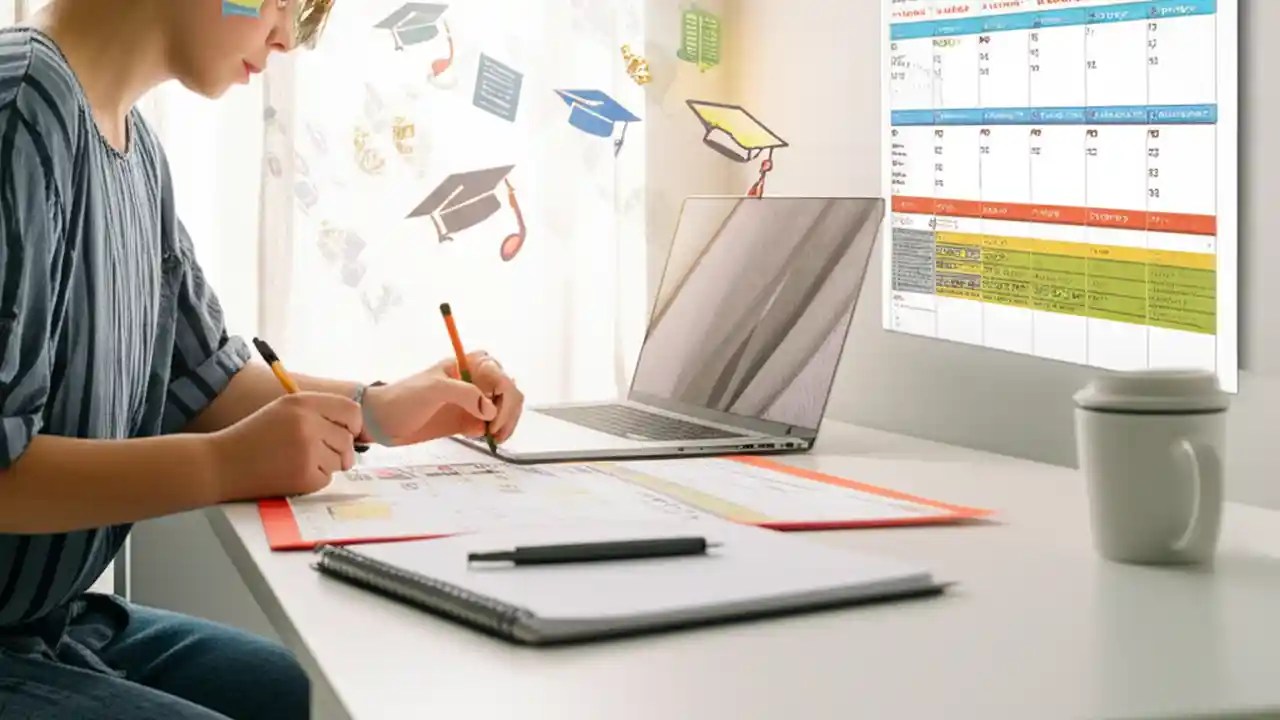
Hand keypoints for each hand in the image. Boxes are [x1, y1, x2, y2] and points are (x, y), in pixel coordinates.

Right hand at [210, 393, 362, 499]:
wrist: (221, 463)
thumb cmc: (254, 436)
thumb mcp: (284, 409)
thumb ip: (318, 412)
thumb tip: (356, 428)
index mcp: (303, 402)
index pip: (352, 411)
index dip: (352, 425)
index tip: (345, 433)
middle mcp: (308, 423)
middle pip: (348, 439)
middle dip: (337, 450)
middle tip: (312, 452)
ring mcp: (307, 450)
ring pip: (339, 461)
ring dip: (324, 465)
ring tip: (294, 461)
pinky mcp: (304, 476)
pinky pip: (327, 479)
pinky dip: (313, 480)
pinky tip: (289, 473)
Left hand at [364, 351, 524, 444]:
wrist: (382, 420)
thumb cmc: (404, 397)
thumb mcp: (434, 389)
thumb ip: (465, 394)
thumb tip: (491, 411)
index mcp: (469, 365)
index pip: (501, 377)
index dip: (504, 398)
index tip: (493, 420)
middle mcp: (475, 381)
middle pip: (509, 393)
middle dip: (508, 414)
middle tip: (495, 434)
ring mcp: (472, 401)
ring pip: (504, 410)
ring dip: (506, 424)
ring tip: (494, 440)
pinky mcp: (467, 420)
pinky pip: (491, 424)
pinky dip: (494, 432)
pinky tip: (483, 439)